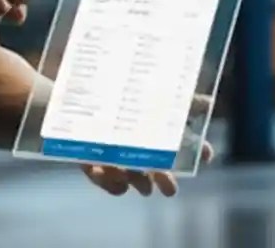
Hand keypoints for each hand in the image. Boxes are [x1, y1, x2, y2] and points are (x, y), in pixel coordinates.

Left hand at [81, 94, 216, 196]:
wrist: (65, 88)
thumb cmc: (110, 87)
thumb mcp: (146, 88)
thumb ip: (177, 97)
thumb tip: (209, 102)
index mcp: (155, 129)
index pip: (183, 145)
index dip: (198, 151)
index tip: (206, 153)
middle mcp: (139, 146)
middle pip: (159, 171)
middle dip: (166, 180)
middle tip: (170, 188)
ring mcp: (117, 157)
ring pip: (133, 180)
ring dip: (138, 182)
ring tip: (139, 182)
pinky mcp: (93, 163)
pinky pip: (105, 181)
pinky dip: (108, 181)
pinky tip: (105, 170)